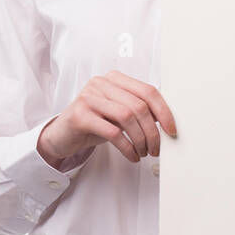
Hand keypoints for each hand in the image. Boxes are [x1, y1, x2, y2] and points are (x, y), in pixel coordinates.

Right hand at [37, 70, 176, 167]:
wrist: (62, 136)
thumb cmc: (96, 123)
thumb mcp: (120, 114)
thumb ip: (140, 111)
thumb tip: (168, 122)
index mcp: (115, 79)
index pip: (148, 91)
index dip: (164, 112)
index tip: (171, 130)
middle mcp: (101, 83)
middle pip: (139, 106)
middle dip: (152, 131)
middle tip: (156, 149)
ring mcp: (88, 97)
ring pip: (127, 117)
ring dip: (141, 140)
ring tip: (144, 152)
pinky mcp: (80, 115)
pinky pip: (113, 132)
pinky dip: (127, 147)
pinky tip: (132, 155)